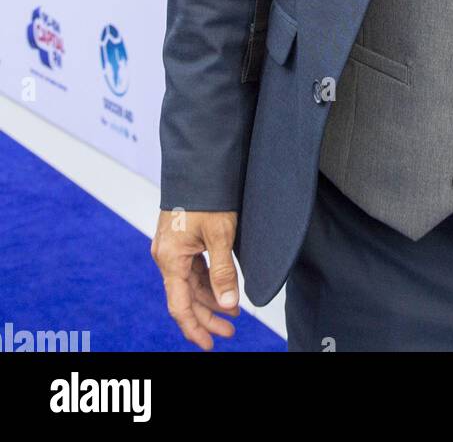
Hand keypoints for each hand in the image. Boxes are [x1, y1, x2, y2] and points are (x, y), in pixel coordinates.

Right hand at [152, 208, 241, 349]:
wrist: (198, 164)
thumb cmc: (207, 195)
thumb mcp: (221, 235)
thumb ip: (223, 271)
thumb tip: (228, 304)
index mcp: (171, 258)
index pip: (180, 305)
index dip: (195, 327)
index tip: (209, 344)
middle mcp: (166, 256)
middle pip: (184, 297)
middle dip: (207, 316)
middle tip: (229, 331)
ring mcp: (170, 247)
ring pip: (188, 284)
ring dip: (208, 299)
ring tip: (231, 312)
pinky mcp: (178, 239)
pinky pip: (190, 269)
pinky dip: (205, 281)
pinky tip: (221, 288)